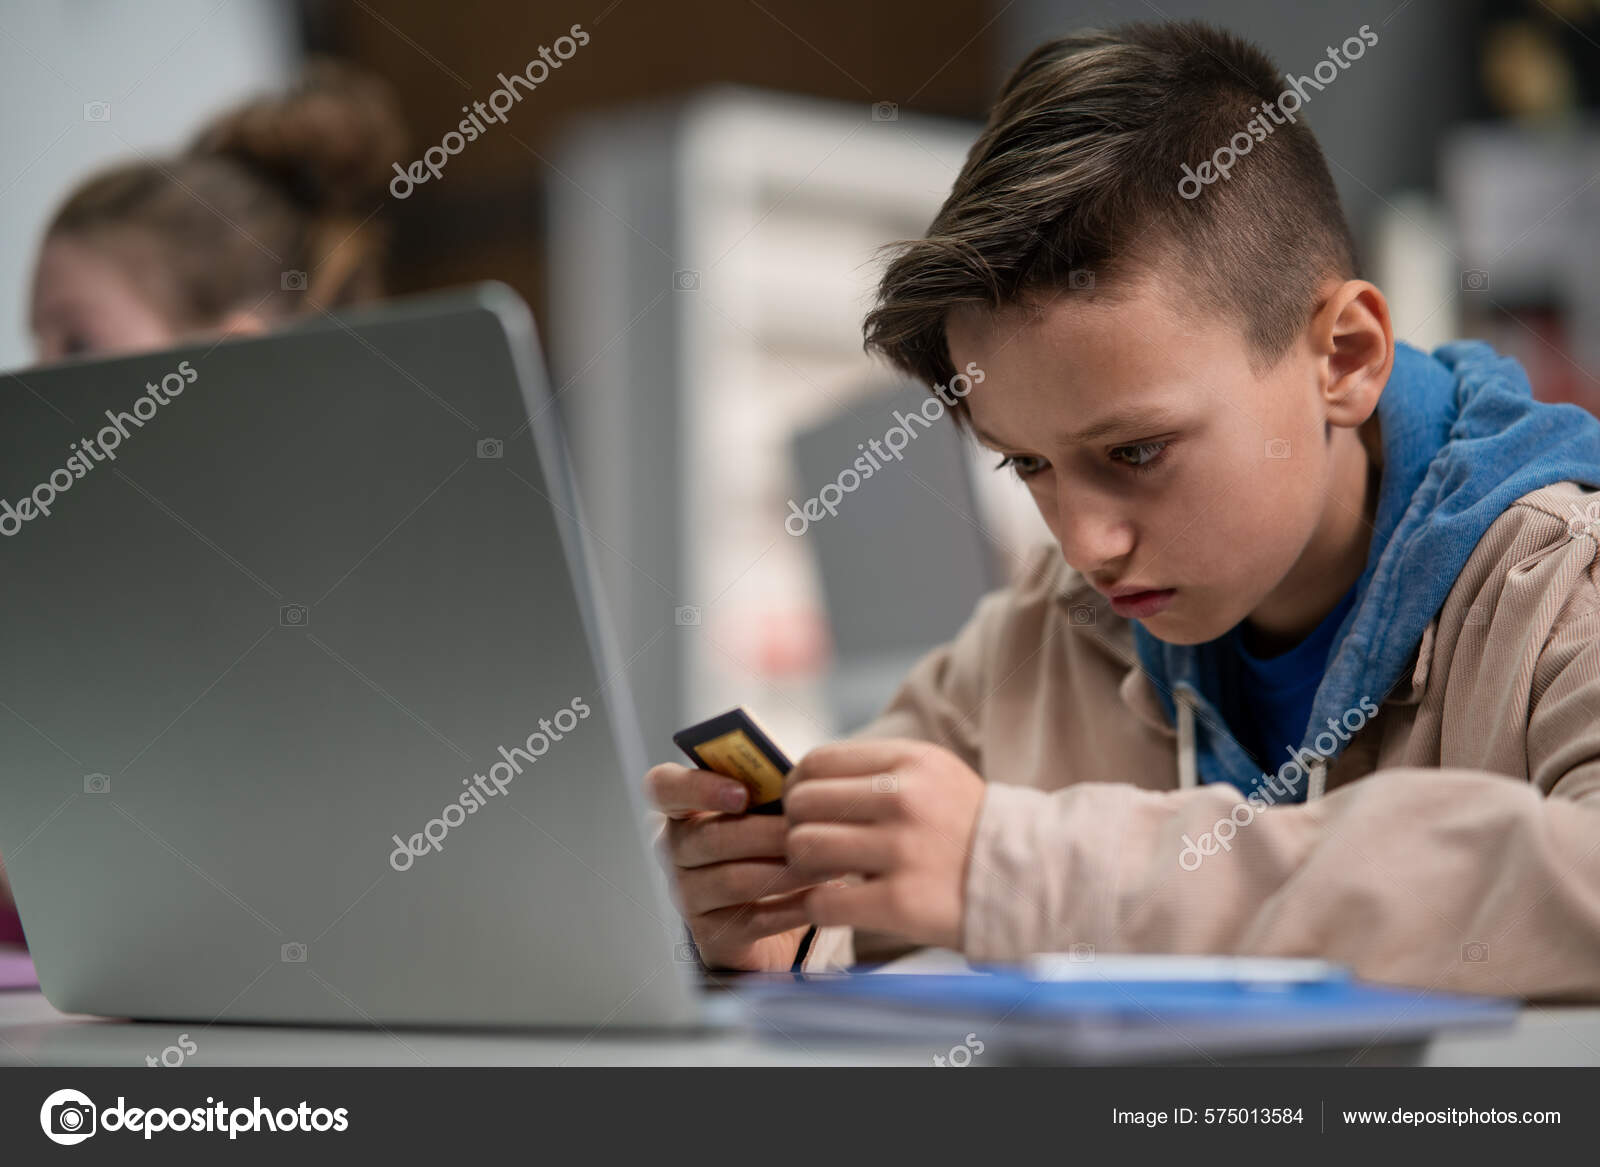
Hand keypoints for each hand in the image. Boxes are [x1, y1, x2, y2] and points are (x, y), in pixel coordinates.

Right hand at [644, 762, 825, 970]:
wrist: (775, 911)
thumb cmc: (771, 846)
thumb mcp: (768, 812)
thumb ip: (771, 792)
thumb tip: (801, 784)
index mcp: (682, 809)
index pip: (663, 787)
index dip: (698, 787)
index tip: (742, 793)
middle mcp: (675, 852)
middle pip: (710, 837)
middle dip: (766, 833)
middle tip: (810, 828)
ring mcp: (688, 896)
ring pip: (733, 880)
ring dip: (785, 871)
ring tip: (826, 863)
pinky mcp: (711, 936)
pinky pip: (753, 919)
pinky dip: (793, 907)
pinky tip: (823, 896)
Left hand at [783, 739, 985, 949]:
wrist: (1033, 879)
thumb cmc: (967, 829)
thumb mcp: (932, 775)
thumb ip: (874, 771)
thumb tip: (803, 782)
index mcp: (910, 761)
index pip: (817, 762)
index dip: (799, 787)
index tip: (807, 809)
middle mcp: (904, 798)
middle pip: (803, 803)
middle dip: (798, 827)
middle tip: (816, 847)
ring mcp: (903, 850)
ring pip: (804, 847)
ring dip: (805, 867)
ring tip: (828, 875)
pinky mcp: (901, 903)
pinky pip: (823, 902)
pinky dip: (821, 907)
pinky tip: (841, 905)